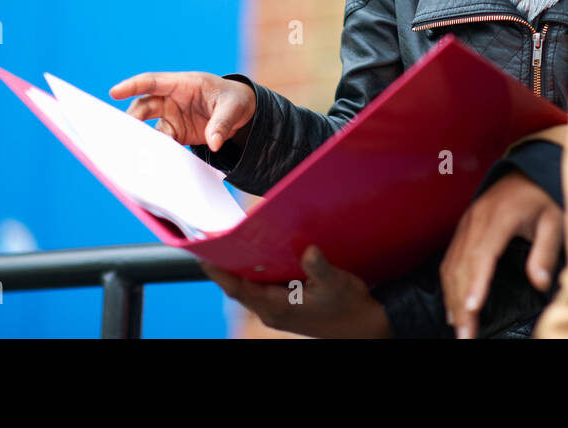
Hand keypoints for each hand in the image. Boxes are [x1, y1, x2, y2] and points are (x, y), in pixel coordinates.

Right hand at [109, 71, 254, 151]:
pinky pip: (160, 141)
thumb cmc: (235, 100)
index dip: (133, 85)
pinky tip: (151, 161)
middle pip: (144, 106)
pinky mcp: (175, 133)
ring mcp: (171, 116)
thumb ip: (222, 123)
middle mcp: (172, 99)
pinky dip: (155, 150)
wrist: (241, 113)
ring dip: (140, 137)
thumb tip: (214, 142)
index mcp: (184, 84)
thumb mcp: (234, 108)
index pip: (153, 82)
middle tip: (123, 132)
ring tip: (133, 151)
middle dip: (132, 118)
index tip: (114, 92)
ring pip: (148, 126)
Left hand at [202, 246, 390, 337]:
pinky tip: (257, 257)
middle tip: (213, 240)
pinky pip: (260, 289)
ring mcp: (276, 310)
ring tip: (229, 243)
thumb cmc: (349, 307)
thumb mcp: (336, 283)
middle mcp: (271, 311)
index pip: (238, 288)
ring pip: (248, 288)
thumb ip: (319, 267)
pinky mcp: (284, 307)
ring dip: (239, 269)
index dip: (219, 272)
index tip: (204, 255)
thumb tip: (307, 250)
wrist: (364, 327)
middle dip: (224, 266)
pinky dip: (254, 273)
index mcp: (277, 307)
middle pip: (238, 287)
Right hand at [440, 170, 562, 338]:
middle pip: (463, 265)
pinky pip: (450, 259)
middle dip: (462, 303)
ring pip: (451, 264)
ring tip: (459, 328)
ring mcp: (467, 222)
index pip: (483, 254)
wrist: (530, 170)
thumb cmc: (544, 196)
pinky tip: (453, 306)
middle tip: (466, 334)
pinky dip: (449, 285)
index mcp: (499, 216)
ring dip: (452, 298)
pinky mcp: (464, 227)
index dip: (476, 283)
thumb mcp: (555, 220)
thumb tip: (540, 283)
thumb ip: (546, 251)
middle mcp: (476, 219)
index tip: (472, 308)